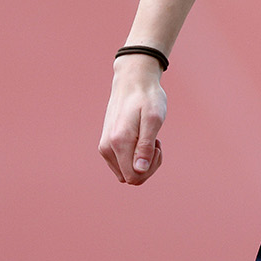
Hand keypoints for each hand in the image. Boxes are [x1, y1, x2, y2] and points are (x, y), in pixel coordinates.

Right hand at [99, 54, 167, 184]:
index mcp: (118, 143)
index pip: (134, 177)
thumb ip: (145, 146)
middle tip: (155, 143)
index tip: (156, 147)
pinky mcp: (106, 145)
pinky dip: (135, 156)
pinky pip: (122, 164)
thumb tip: (139, 171)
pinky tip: (141, 138)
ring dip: (142, 162)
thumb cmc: (147, 98)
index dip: (150, 168)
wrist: (132, 81)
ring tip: (148, 139)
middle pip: (130, 178)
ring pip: (126, 173)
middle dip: (148, 166)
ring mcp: (104, 148)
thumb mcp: (154, 120)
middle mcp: (107, 148)